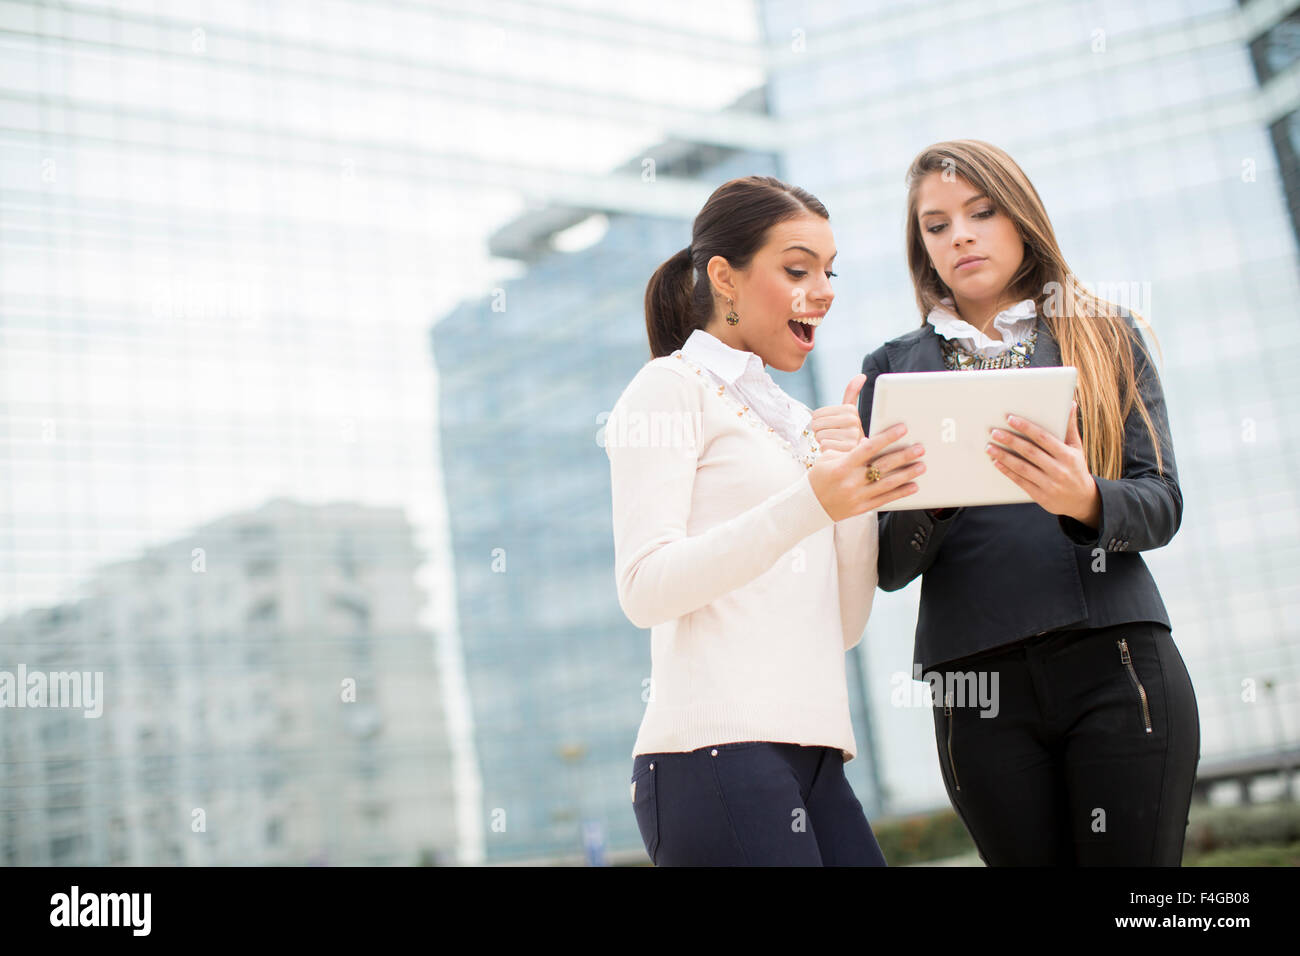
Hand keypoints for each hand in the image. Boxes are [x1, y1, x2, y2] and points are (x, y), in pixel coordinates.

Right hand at [809, 423, 923, 520]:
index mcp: (842, 466)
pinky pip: (884, 500)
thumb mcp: (827, 459)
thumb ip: (848, 451)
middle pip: (882, 466)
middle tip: (920, 448)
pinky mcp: (861, 508)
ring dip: (907, 474)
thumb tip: (868, 443)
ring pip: (887, 484)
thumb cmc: (818, 478)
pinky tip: (913, 486)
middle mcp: (851, 481)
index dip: (887, 437)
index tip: (902, 429)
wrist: (808, 506)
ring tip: (921, 466)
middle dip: (903, 456)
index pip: (868, 448)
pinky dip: (900, 493)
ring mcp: (857, 496)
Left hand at [810, 374, 866, 452]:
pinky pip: (824, 446)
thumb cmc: (849, 433)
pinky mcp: (847, 450)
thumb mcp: (850, 413)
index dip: (819, 422)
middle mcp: (854, 421)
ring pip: (819, 436)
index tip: (831, 426)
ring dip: (824, 441)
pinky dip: (827, 450)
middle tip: (832, 436)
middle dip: (820, 431)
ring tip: (836, 443)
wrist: (859, 455)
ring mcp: (852, 436)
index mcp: (850, 410)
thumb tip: (861, 375)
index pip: (816, 414)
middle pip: (816, 424)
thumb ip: (852, 393)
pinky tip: (837, 451)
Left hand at [985, 401, 1101, 528]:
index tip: (1010, 418)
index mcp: (1067, 455)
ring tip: (989, 447)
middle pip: (1030, 452)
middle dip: (1010, 440)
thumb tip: (1070, 403)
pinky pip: (1021, 481)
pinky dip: (1007, 471)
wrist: (1082, 500)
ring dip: (1004, 456)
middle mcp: (1059, 469)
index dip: (1026, 427)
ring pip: (1022, 467)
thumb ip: (1070, 427)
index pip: (1043, 438)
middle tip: (994, 432)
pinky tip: (996, 463)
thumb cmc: (1076, 468)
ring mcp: (1049, 484)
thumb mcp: (1076, 448)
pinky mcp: (1041, 496)